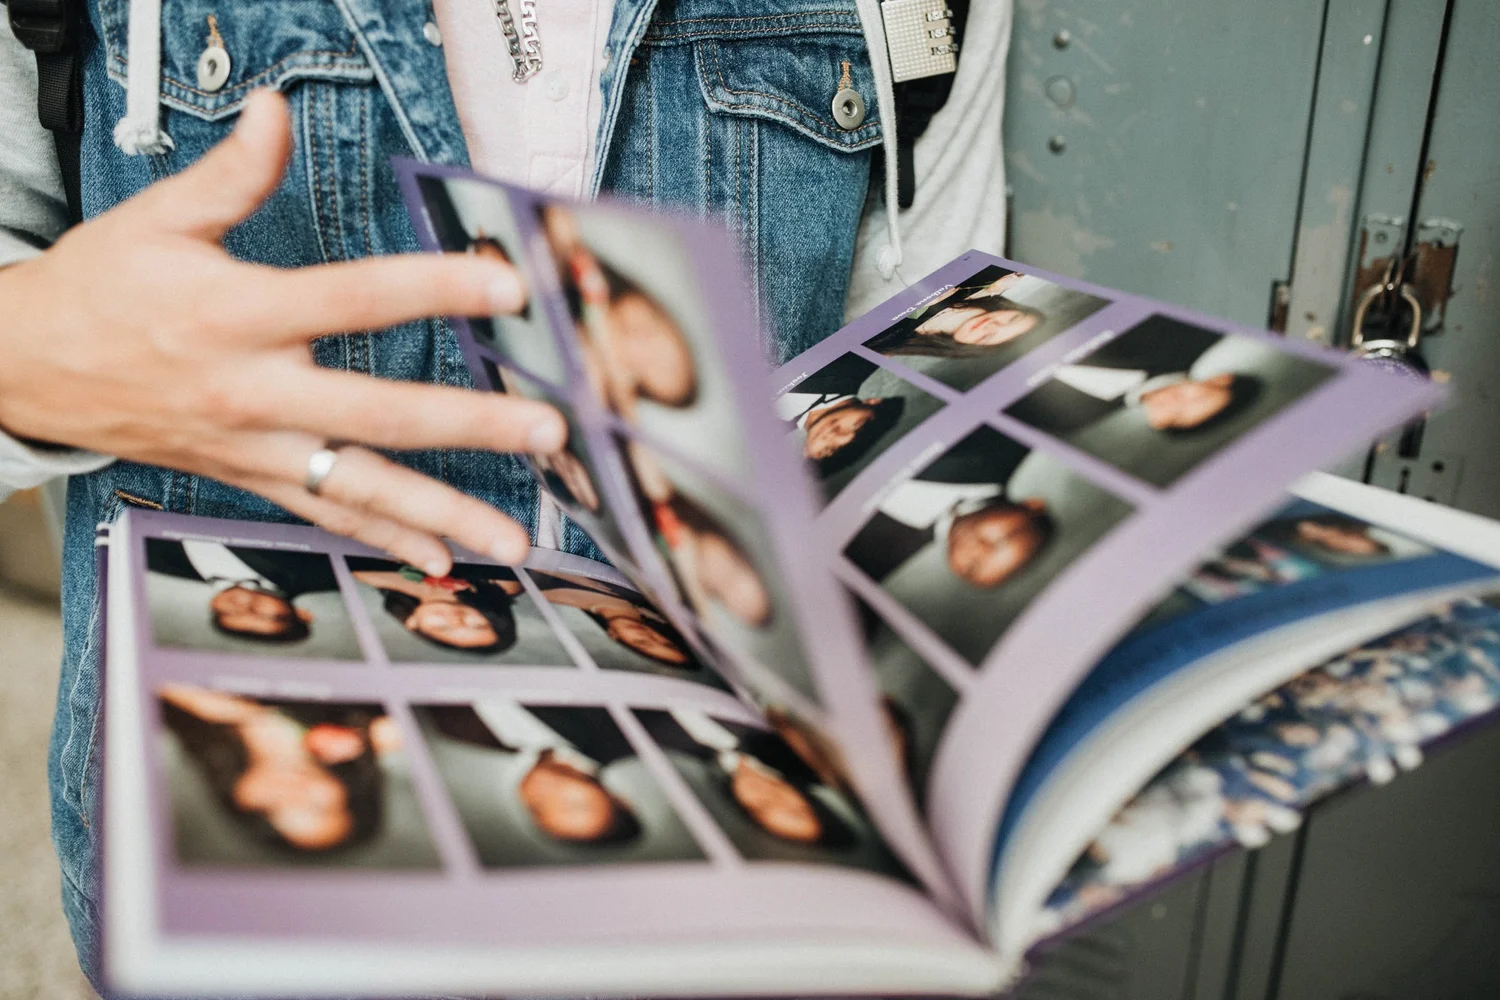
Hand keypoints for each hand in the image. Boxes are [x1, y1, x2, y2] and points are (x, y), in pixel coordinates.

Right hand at [0, 90, 564, 572]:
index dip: (433, 288)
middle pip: (378, 414)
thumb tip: (275, 110)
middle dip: (471, 425)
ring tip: (513, 544)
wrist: (27, 370)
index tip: (506, 284)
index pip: (352, 299)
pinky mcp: (252, 478)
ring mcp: (256, 447)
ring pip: (363, 486)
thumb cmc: (101, 290)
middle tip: (546, 430)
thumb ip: (232, 173)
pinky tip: (441, 563)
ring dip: (444, 515)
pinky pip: (327, 514)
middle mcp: (254, 392)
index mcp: (236, 314)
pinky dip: (385, 540)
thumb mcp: (157, 220)